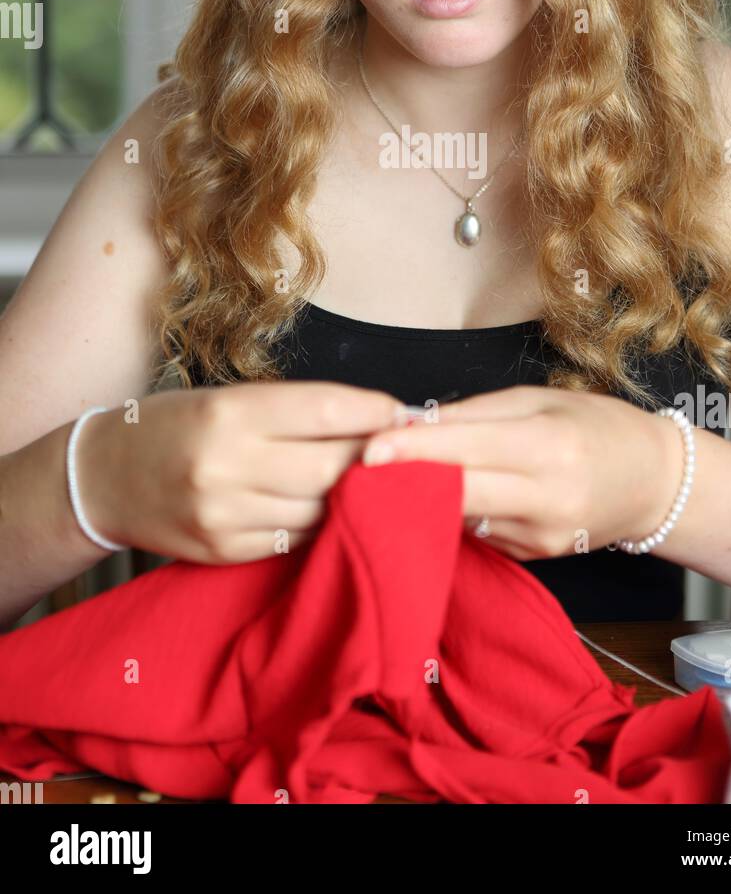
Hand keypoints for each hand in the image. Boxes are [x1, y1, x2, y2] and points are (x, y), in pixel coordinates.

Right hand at [75, 381, 405, 564]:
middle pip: (334, 466)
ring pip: (321, 511)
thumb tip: (378, 419)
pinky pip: (296, 542)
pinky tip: (335, 513)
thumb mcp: (230, 399)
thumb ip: (298, 412)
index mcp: (233, 412)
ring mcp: (225, 514)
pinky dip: (322, 527)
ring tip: (379, 483)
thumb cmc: (179, 425)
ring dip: (356, 498)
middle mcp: (228, 463)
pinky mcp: (224, 551)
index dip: (379, 411)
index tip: (407, 413)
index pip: (329, 409)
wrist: (103, 477)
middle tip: (408, 452)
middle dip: (378, 458)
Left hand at [361, 385, 681, 559]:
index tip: (368, 450)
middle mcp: (546, 498)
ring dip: (425, 499)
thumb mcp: (540, 399)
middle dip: (407, 480)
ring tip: (391, 477)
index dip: (415, 451)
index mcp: (548, 447)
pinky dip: (456, 514)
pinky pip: (481, 533)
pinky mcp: (535, 558)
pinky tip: (442, 497)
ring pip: (463, 518)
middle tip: (359, 466)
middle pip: (458, 492)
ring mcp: (541, 537)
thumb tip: (415, 421)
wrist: (655, 483)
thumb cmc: (597, 426)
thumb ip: (476, 413)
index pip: (468, 450)